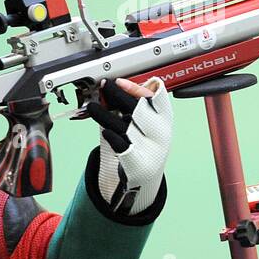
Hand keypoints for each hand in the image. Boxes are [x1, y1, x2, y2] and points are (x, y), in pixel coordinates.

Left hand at [82, 76, 172, 215]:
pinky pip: (122, 146)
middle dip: (118, 94)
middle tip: (104, 86)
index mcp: (165, 118)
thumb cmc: (144, 143)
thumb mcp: (145, 123)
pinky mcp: (139, 165)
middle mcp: (161, 133)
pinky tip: (105, 131)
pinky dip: (112, 136)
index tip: (120, 81)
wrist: (147, 177)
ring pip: (126, 126)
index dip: (137, 87)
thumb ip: (131, 105)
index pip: (157, 97)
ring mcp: (152, 149)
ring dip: (106, 114)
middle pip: (139, 109)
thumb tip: (110, 89)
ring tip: (93, 107)